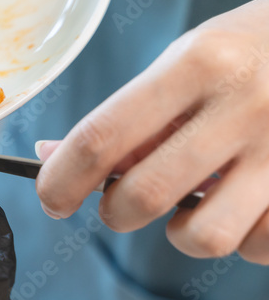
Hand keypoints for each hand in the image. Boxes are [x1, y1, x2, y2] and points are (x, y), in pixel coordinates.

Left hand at [35, 0, 268, 261]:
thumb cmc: (254, 52)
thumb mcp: (189, 61)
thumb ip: (129, 113)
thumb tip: (52, 158)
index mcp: (199, 64)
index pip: (102, 136)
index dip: (62, 179)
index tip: (52, 199)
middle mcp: (245, 105)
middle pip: (145, 194)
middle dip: (115, 212)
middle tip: (121, 203)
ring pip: (204, 236)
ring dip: (181, 233)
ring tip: (193, 206)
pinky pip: (260, 248)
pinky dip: (242, 239)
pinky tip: (245, 207)